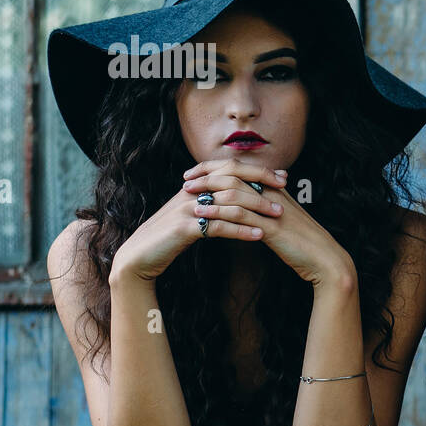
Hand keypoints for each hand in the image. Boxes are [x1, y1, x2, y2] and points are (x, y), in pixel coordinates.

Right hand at [110, 165, 288, 282]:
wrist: (139, 257)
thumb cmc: (169, 237)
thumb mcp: (191, 214)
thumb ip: (211, 201)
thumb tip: (239, 195)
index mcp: (195, 185)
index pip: (231, 169)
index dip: (258, 171)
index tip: (282, 177)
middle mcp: (191, 191)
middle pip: (233, 180)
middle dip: (262, 186)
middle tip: (285, 194)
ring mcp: (187, 208)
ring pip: (229, 203)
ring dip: (257, 209)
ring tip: (278, 217)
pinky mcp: (184, 228)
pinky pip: (219, 227)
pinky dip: (242, 231)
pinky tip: (259, 236)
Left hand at [181, 158, 352, 286]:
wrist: (324, 258)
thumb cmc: (304, 241)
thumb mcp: (284, 217)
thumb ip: (266, 205)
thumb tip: (248, 201)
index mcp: (274, 188)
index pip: (240, 167)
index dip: (214, 167)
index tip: (195, 173)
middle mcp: (273, 193)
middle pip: (234, 173)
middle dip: (206, 176)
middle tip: (186, 181)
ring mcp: (272, 209)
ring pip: (234, 191)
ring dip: (208, 192)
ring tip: (188, 197)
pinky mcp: (271, 227)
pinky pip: (240, 215)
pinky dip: (218, 213)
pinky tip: (201, 216)